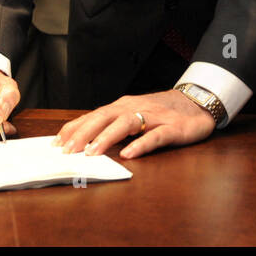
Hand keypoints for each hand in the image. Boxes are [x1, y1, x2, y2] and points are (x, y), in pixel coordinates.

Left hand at [56, 89, 215, 159]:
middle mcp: (135, 107)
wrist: (199, 101)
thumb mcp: (136, 116)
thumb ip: (115, 127)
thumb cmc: (163, 112)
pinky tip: (129, 154)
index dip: (75, 128)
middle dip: (83, 133)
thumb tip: (87, 143)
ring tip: (92, 152)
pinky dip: (141, 144)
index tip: (56, 143)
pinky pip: (155, 136)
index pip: (94, 115)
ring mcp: (155, 116)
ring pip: (126, 123)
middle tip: (67, 151)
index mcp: (124, 106)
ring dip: (107, 137)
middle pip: (105, 117)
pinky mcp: (173, 128)